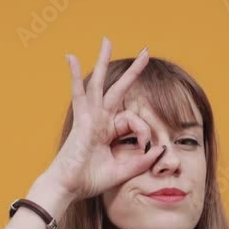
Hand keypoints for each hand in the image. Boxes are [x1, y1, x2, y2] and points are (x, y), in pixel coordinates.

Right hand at [45, 37, 166, 200]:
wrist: (68, 188)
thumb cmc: (88, 181)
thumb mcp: (122, 171)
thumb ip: (141, 161)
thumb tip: (161, 150)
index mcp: (108, 131)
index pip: (133, 120)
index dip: (145, 131)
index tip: (148, 146)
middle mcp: (99, 120)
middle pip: (118, 90)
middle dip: (132, 72)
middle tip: (145, 52)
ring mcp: (90, 117)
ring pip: (99, 84)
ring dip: (103, 61)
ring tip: (107, 41)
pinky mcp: (82, 120)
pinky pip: (78, 93)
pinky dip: (75, 75)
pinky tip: (71, 57)